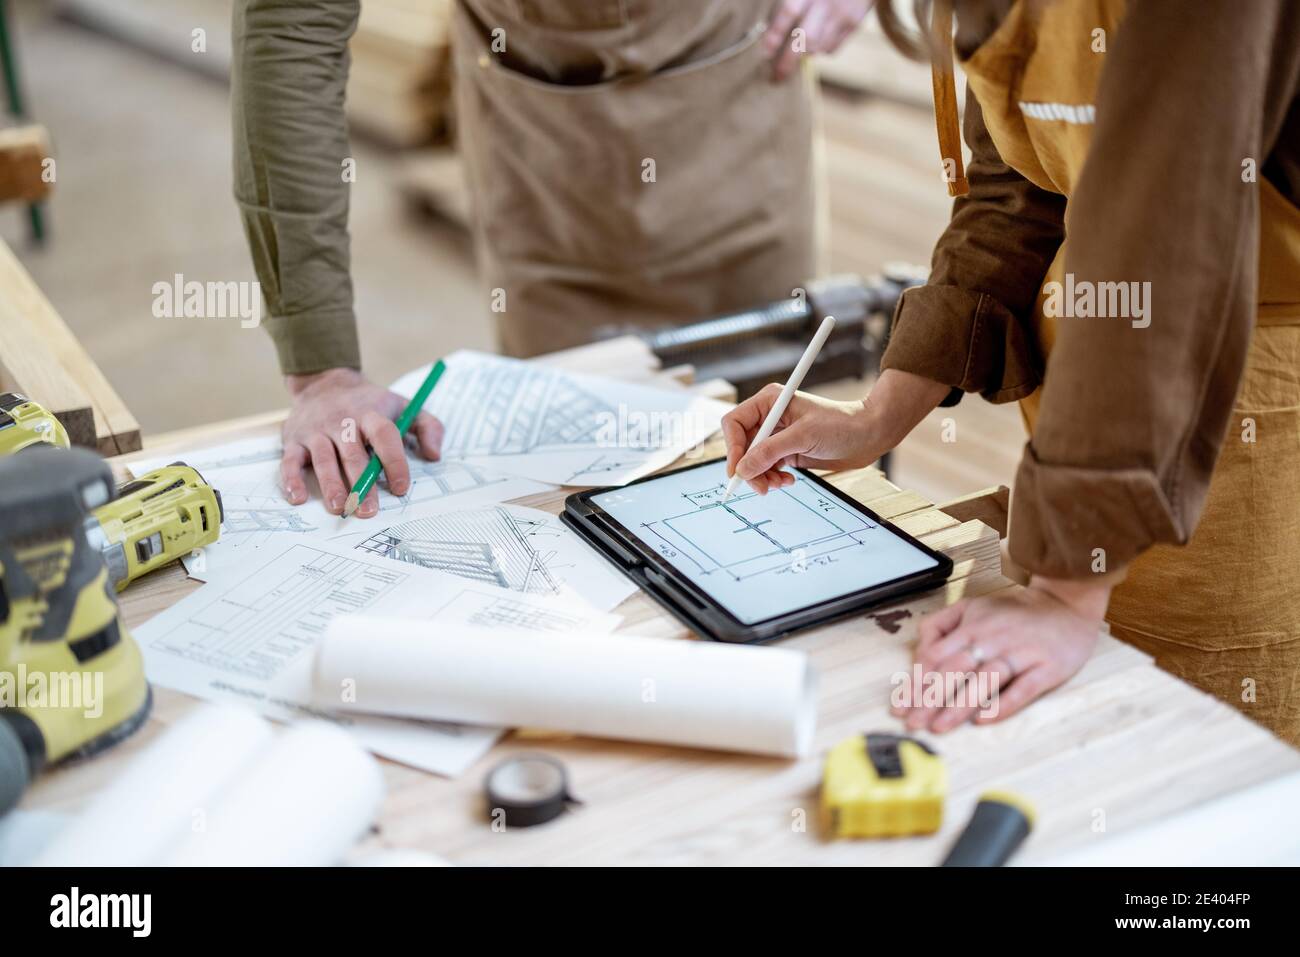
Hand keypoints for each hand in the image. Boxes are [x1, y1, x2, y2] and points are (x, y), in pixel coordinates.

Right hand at [279, 368, 442, 517]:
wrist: (324, 382)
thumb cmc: (369, 403)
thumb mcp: (403, 405)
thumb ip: (428, 426)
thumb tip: (434, 454)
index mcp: (371, 413)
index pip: (385, 436)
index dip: (394, 461)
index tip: (401, 487)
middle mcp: (341, 421)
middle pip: (352, 453)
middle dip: (361, 484)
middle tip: (369, 510)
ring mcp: (316, 430)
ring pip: (323, 459)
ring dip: (331, 485)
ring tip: (340, 507)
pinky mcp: (294, 439)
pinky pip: (290, 460)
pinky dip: (291, 480)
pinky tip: (298, 498)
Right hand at [721, 369, 949, 493]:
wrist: (868, 436)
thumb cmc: (841, 425)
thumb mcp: (803, 437)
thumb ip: (770, 452)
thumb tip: (743, 470)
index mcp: (769, 402)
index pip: (734, 423)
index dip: (733, 448)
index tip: (738, 471)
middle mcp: (769, 417)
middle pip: (741, 446)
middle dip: (749, 468)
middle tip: (761, 487)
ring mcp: (777, 436)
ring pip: (753, 461)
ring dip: (762, 477)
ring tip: (779, 484)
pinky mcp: (786, 451)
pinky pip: (767, 468)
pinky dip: (773, 478)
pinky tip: (788, 481)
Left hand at [763, 0, 873, 79]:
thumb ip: (786, 11)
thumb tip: (769, 42)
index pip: (789, 12)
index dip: (776, 34)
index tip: (765, 54)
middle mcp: (825, 2)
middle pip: (806, 38)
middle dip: (789, 61)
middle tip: (777, 77)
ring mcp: (842, 13)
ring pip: (819, 48)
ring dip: (805, 54)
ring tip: (799, 50)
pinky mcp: (854, 23)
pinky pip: (831, 48)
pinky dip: (820, 50)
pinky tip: (820, 38)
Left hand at [893, 576, 1110, 732]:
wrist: (1065, 605)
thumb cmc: (1013, 613)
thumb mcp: (973, 607)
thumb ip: (942, 625)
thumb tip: (919, 652)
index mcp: (973, 625)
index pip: (936, 657)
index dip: (915, 683)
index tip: (900, 707)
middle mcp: (994, 638)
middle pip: (955, 670)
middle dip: (930, 699)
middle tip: (912, 724)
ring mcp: (1021, 653)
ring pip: (986, 680)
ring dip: (960, 705)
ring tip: (939, 726)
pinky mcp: (1047, 667)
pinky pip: (1024, 688)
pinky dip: (1004, 704)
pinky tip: (984, 720)